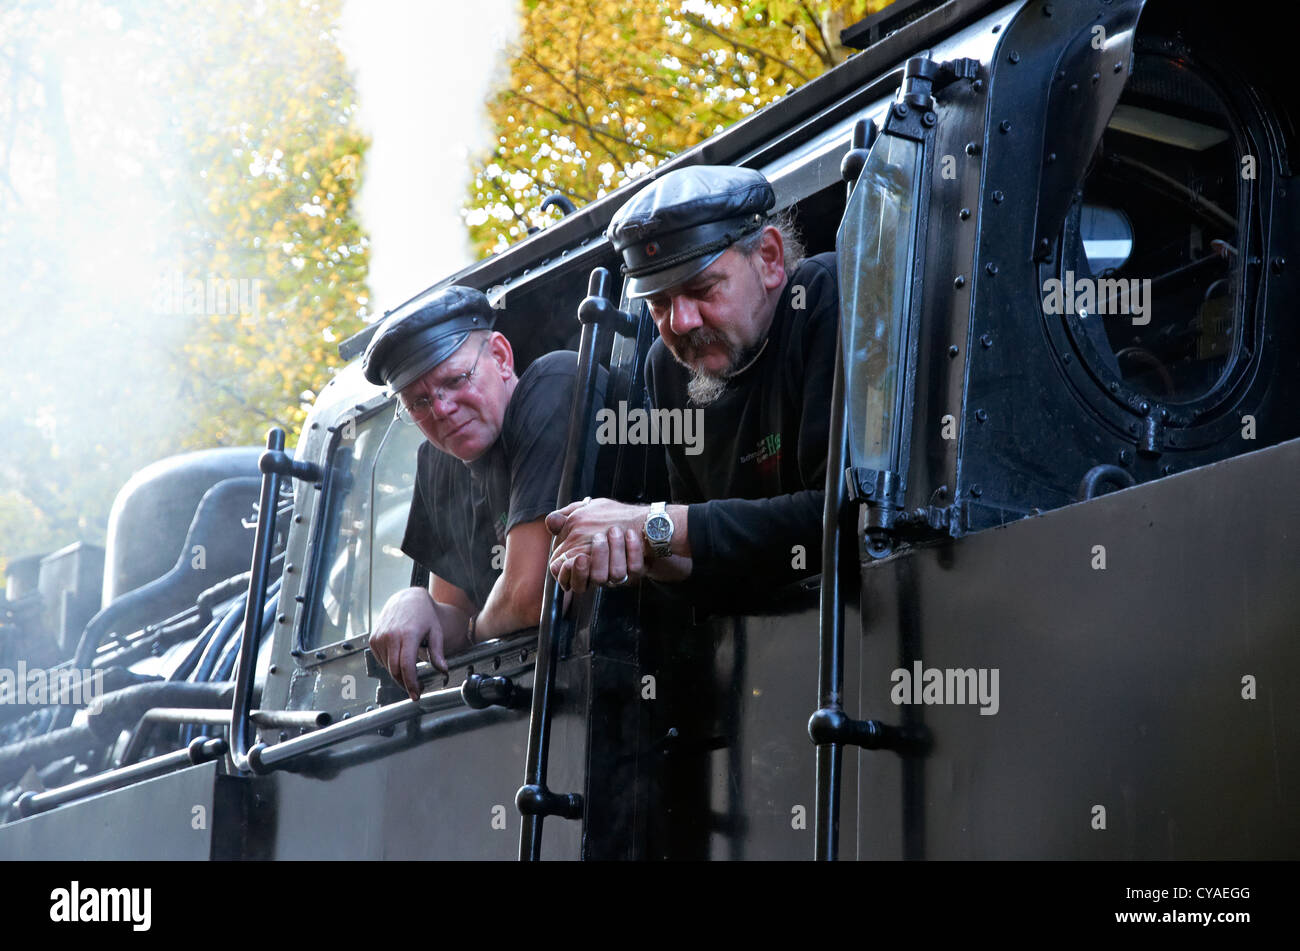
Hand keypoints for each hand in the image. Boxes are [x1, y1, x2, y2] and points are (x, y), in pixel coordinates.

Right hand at [369, 586, 445, 700]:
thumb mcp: (435, 632)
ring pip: (388, 667)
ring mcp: (380, 638)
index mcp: (407, 635)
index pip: (407, 666)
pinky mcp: (373, 639)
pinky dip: (390, 665)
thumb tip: (443, 670)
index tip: (416, 695)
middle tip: (417, 688)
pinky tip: (400, 660)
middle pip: (395, 670)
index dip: (411, 683)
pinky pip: (381, 660)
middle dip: (405, 683)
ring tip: (411, 673)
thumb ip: (437, 652)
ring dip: (398, 675)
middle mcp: (391, 636)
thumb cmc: (423, 615)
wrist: (406, 599)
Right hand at [546, 498, 647, 591]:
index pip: (565, 578)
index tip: (574, 558)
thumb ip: (564, 518)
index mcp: (579, 564)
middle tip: (597, 539)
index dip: (568, 573)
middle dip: (591, 563)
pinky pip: (635, 567)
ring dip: (614, 551)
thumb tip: (551, 523)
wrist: (639, 522)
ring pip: (614, 575)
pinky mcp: (636, 570)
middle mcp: (597, 574)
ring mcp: (617, 574)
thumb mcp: (582, 514)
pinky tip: (630, 534)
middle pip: (590, 582)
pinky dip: (633, 550)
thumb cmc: (605, 519)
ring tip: (615, 530)